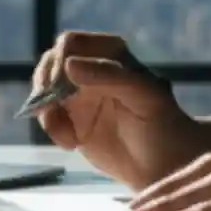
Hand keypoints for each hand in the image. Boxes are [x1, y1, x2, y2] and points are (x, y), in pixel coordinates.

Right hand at [31, 31, 210, 189]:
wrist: (166, 166)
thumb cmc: (163, 125)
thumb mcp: (144, 96)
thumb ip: (109, 75)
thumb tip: (69, 64)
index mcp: (111, 54)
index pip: (71, 43)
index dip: (59, 61)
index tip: (59, 87)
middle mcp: (91, 69)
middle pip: (50, 64)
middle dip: (46, 88)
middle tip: (53, 115)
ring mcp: (79, 95)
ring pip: (44, 91)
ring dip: (47, 112)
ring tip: (68, 138)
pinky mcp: (72, 120)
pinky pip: (48, 117)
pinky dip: (52, 130)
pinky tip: (72, 145)